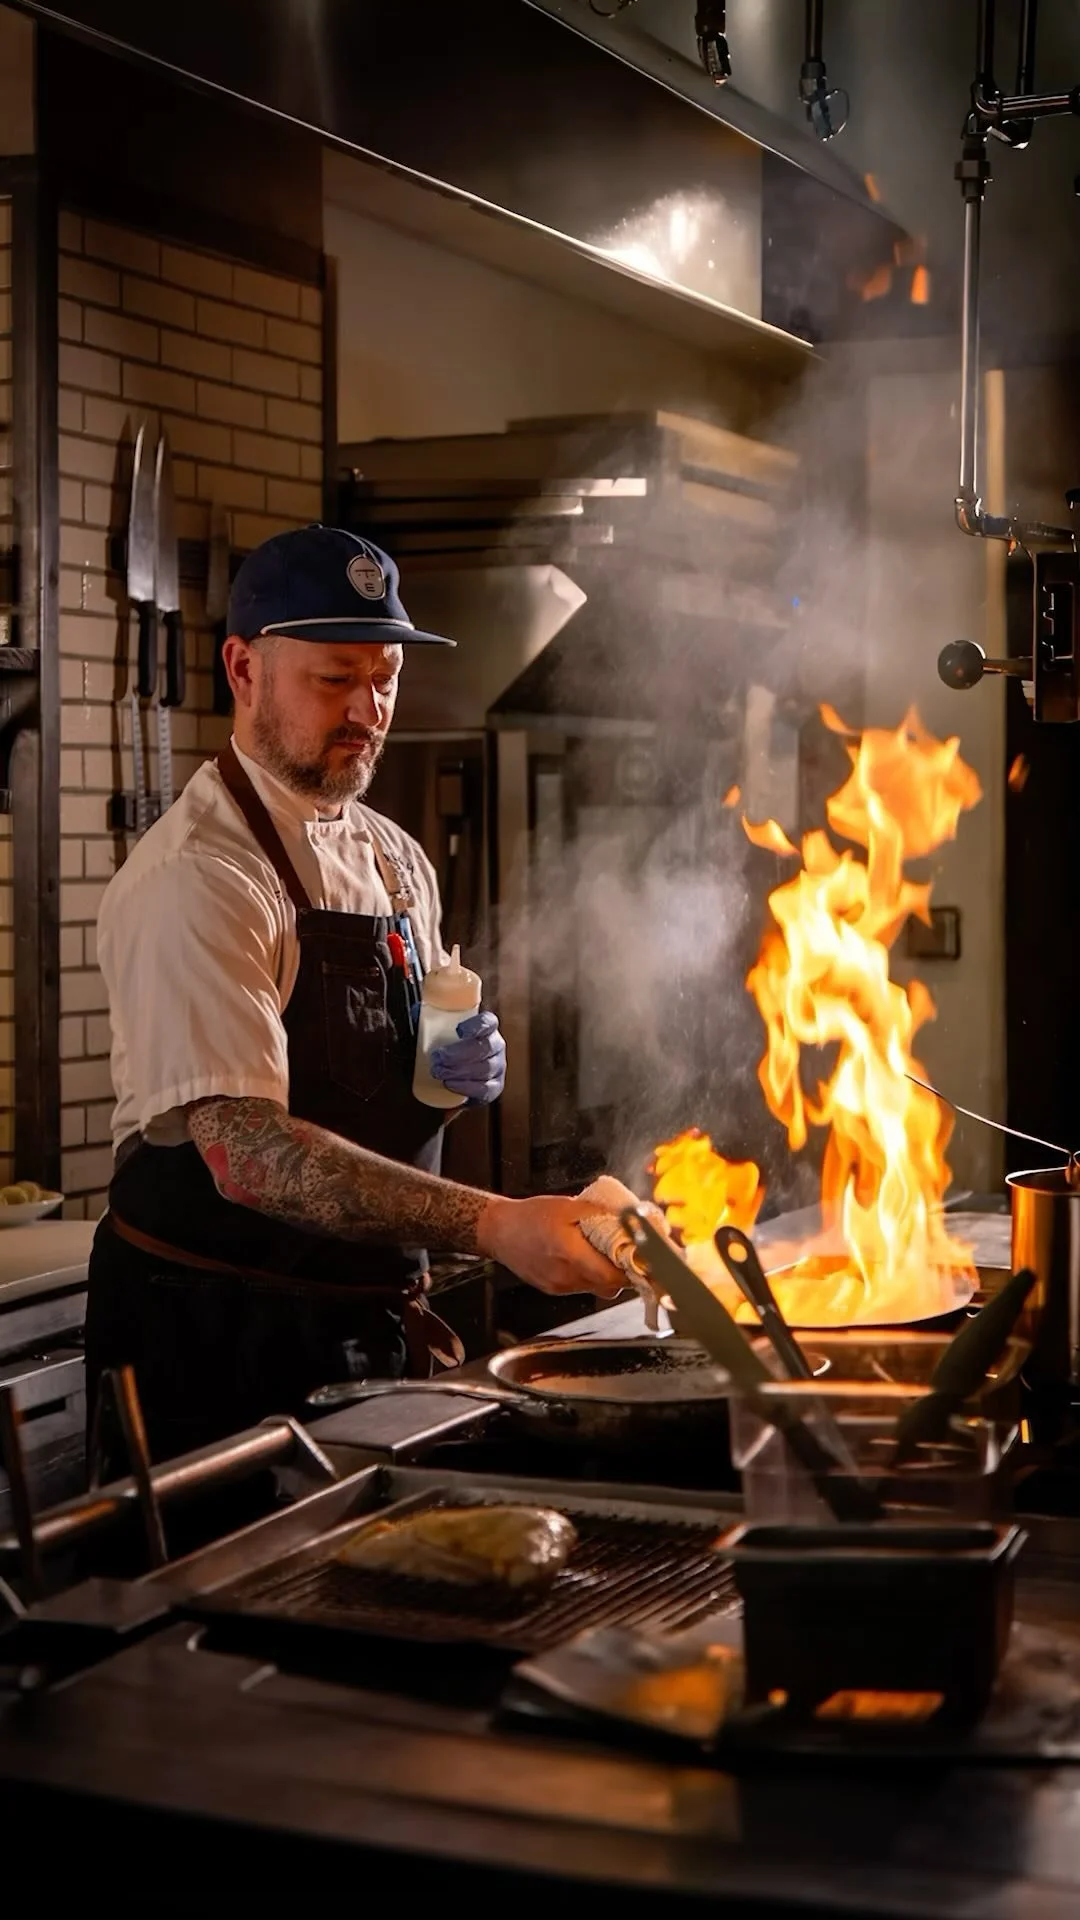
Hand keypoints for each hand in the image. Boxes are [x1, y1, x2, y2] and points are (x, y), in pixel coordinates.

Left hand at [430, 1011, 505, 1105]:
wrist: (451, 1073)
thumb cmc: (444, 1044)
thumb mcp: (436, 1028)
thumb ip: (427, 1018)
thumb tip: (413, 1014)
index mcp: (486, 1027)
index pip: (488, 1022)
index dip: (477, 1025)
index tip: (458, 1029)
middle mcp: (496, 1046)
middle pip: (485, 1047)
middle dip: (460, 1053)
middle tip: (437, 1057)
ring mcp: (497, 1067)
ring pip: (484, 1069)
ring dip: (459, 1071)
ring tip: (438, 1072)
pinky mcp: (494, 1087)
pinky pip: (484, 1089)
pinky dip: (466, 1087)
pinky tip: (449, 1084)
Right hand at [476, 1194, 624, 1298]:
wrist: (499, 1231)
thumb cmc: (530, 1216)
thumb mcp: (568, 1206)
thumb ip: (599, 1213)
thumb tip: (628, 1216)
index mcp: (570, 1253)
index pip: (612, 1276)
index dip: (632, 1271)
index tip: (645, 1261)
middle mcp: (566, 1276)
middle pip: (608, 1286)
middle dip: (623, 1273)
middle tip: (632, 1256)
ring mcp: (559, 1286)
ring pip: (596, 1288)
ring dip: (607, 1275)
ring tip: (609, 1254)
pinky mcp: (553, 1289)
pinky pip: (582, 1286)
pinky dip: (591, 1275)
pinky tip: (588, 1259)